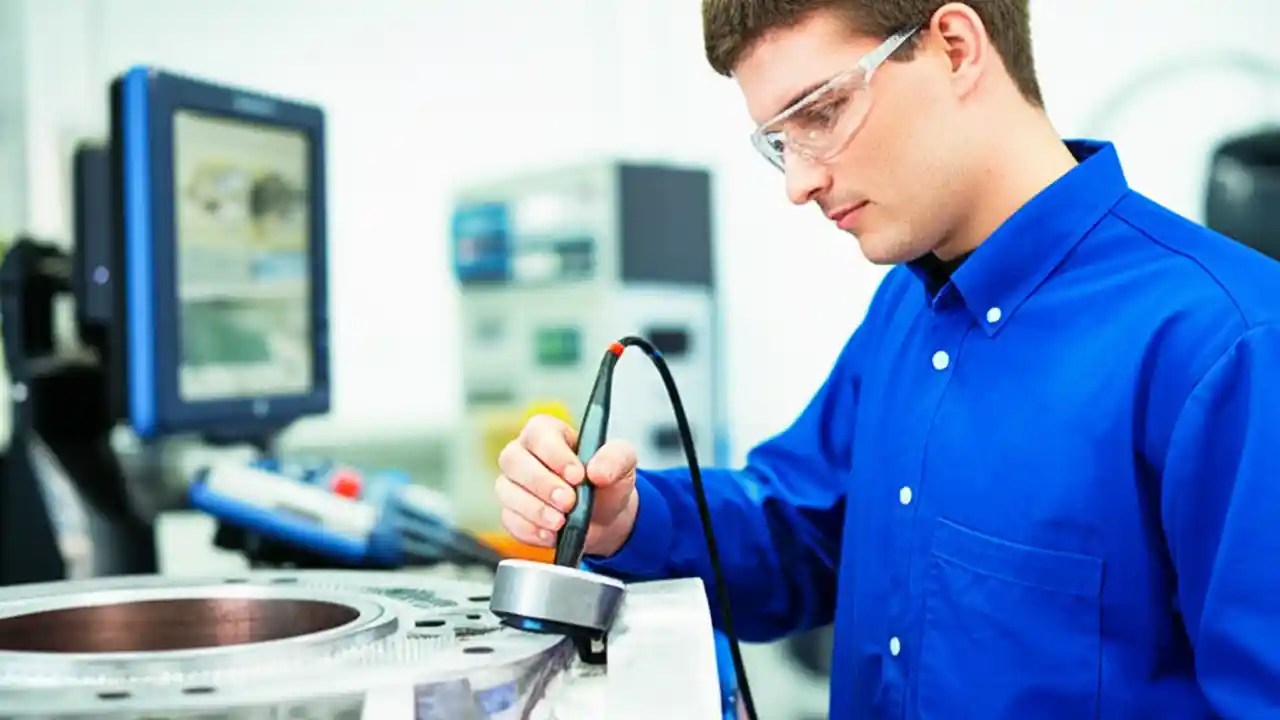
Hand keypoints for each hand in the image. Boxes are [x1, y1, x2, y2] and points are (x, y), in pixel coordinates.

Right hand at [495, 414, 638, 556]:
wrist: (604, 517)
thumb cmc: (606, 481)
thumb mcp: (623, 462)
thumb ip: (615, 458)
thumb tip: (597, 471)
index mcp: (548, 432)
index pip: (539, 433)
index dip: (555, 454)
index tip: (577, 475)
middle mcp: (523, 454)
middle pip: (514, 460)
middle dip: (543, 484)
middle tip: (569, 502)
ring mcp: (512, 484)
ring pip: (508, 491)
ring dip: (535, 509)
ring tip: (561, 522)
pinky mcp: (511, 513)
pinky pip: (510, 521)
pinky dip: (531, 530)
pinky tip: (551, 534)